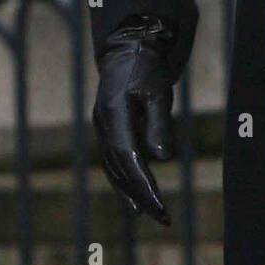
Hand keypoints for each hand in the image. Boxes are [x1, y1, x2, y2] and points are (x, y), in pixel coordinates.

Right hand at [92, 14, 175, 224]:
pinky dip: (124, 179)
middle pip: (120, 168)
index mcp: (114, 114)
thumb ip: (159, 123)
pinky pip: (115, 160)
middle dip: (140, 195)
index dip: (144, 184)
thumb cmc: (145, 67)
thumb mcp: (158, 91)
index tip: (159, 204)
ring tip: (145, 214)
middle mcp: (103, 124)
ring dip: (129, 192)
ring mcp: (103, 127)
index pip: (129, 158)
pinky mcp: (108, 128)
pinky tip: (134, 196)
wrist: (127, 47)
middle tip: (160, 217)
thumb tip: (162, 157)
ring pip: (114, 168)